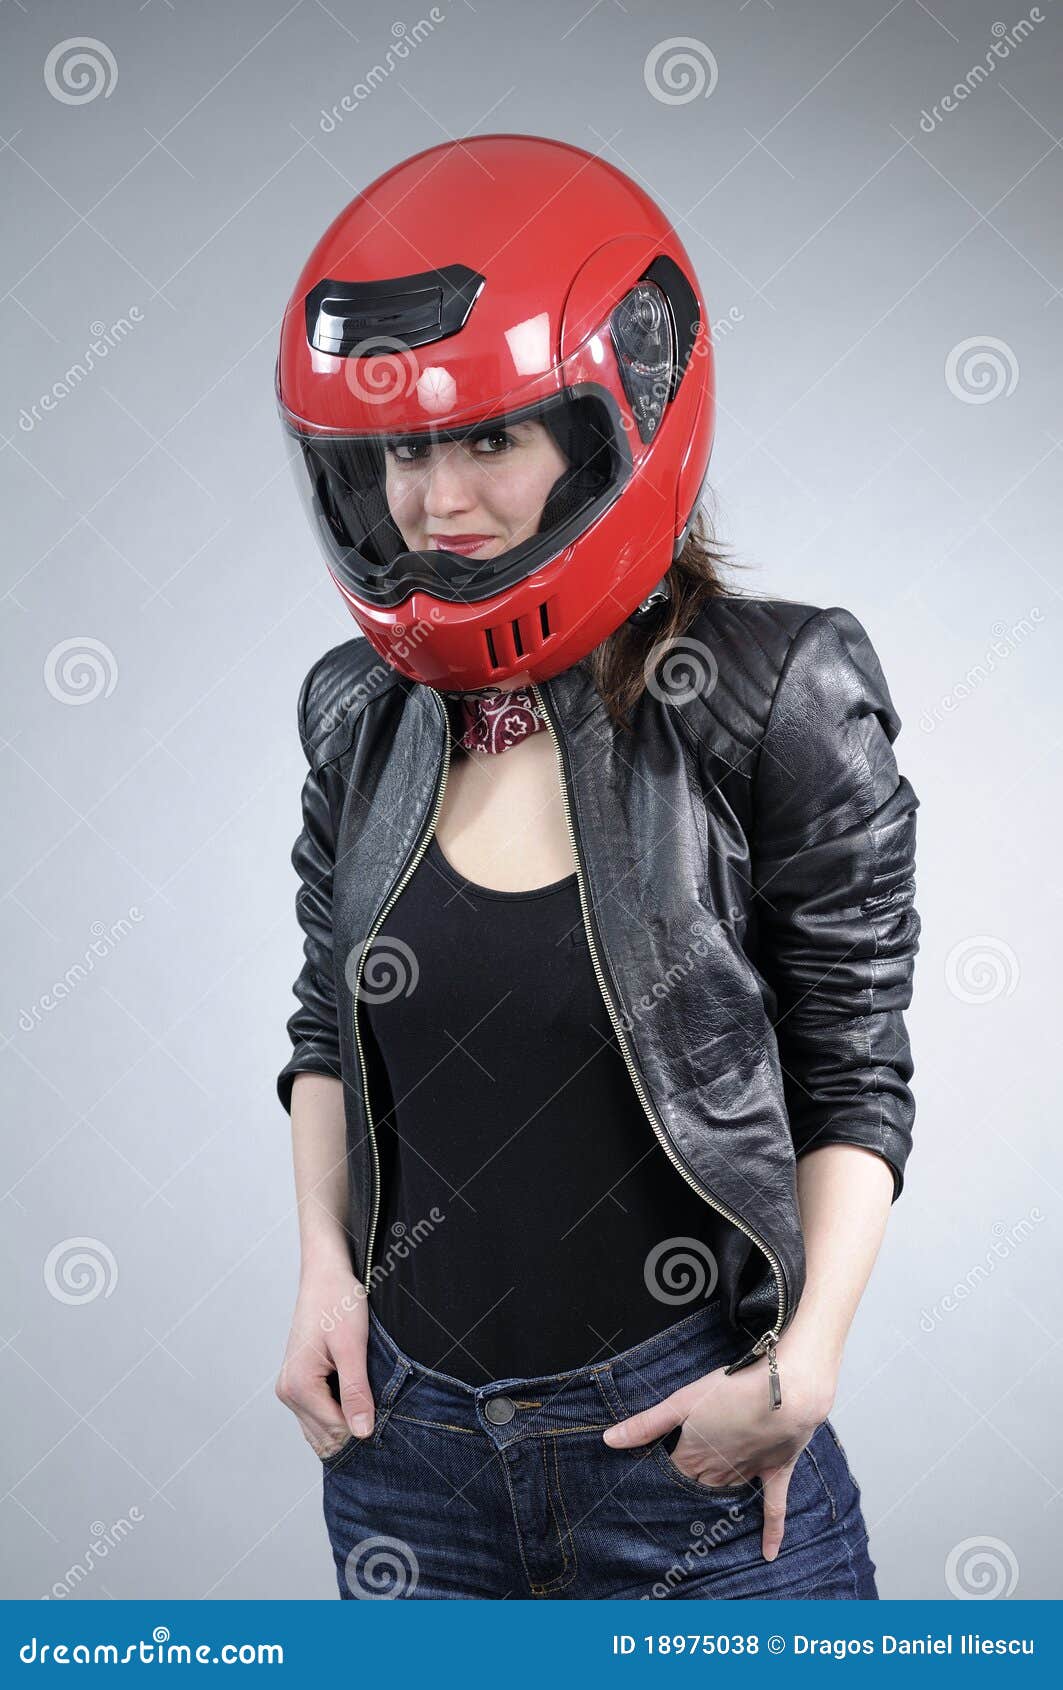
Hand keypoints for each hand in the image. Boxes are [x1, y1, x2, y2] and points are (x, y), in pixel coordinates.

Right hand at [275, 1262, 374, 1459]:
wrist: (325, 1274)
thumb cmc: (338, 1301)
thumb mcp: (352, 1346)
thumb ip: (355, 1391)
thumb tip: (362, 1434)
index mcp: (299, 1386)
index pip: (337, 1431)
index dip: (366, 1425)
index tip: (388, 1408)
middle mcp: (288, 1393)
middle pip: (328, 1435)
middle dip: (356, 1425)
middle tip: (380, 1399)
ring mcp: (290, 1389)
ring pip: (322, 1429)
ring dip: (347, 1419)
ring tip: (368, 1390)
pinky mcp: (298, 1383)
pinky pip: (318, 1414)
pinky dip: (338, 1411)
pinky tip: (355, 1391)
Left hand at [602, 1333, 837, 1560]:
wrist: (786, 1392)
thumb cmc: (732, 1390)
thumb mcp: (682, 1401)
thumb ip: (646, 1424)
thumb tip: (609, 1441)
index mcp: (694, 1454)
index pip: (672, 1474)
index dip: (664, 1477)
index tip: (652, 1488)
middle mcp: (719, 1470)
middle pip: (698, 1486)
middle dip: (688, 1492)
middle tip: (677, 1506)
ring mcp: (749, 1474)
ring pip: (728, 1494)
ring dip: (717, 1504)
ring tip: (705, 1519)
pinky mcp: (776, 1473)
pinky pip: (774, 1509)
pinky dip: (771, 1532)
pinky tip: (768, 1554)